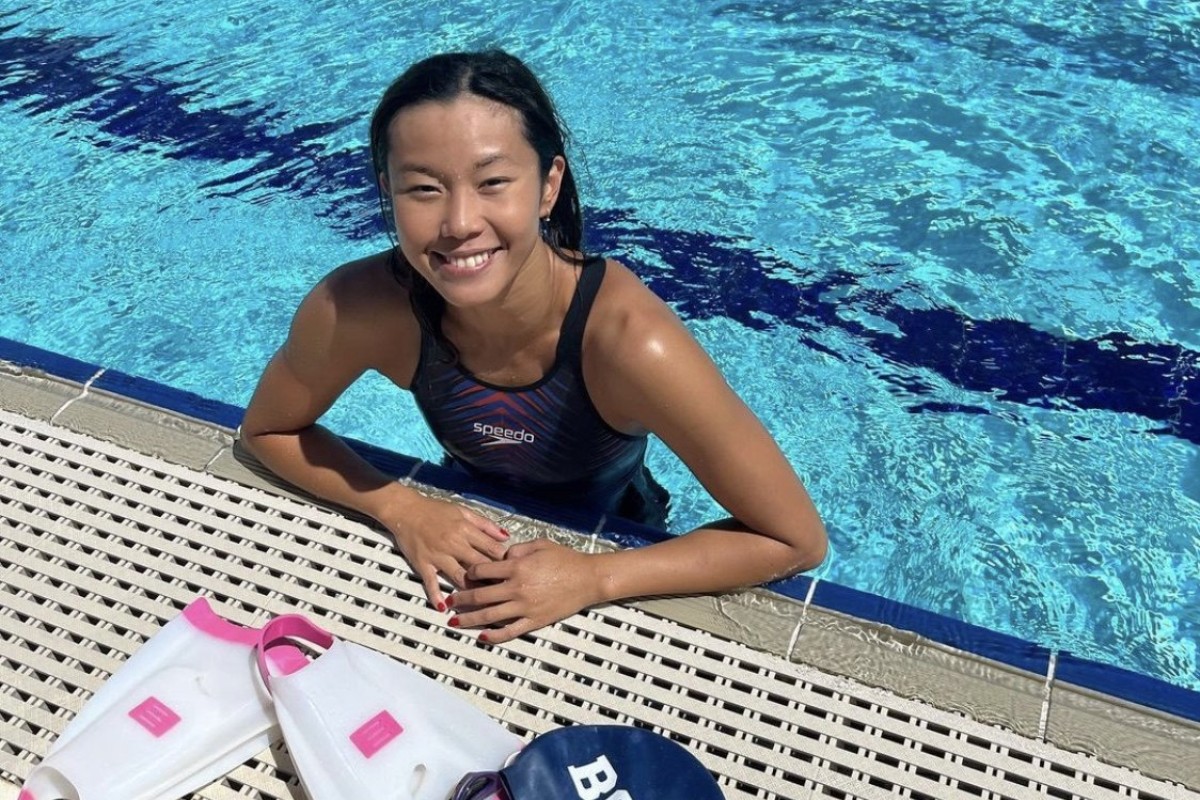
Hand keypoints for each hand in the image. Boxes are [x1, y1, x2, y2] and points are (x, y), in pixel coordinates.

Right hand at [378, 489, 509, 610]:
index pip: (491, 548)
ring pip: (459, 575)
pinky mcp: (423, 563)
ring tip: (483, 602)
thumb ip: (485, 524)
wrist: (406, 509)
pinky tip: (444, 607)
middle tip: (503, 590)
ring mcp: (438, 555)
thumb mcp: (464, 511)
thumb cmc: (435, 509)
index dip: (505, 561)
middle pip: (479, 565)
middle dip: (493, 578)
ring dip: (471, 589)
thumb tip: (505, 536)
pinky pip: (430, 582)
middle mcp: (453, 543)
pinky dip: (436, 595)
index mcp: (465, 530)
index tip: (512, 571)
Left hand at [446, 539, 603, 642]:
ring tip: (455, 622)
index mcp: (516, 567)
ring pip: (488, 616)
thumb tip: (501, 557)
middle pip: (479, 595)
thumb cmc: (566, 559)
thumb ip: (517, 549)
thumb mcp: (540, 544)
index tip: (464, 575)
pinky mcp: (534, 620)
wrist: (588, 578)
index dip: (470, 572)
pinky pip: (509, 631)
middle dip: (460, 598)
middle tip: (449, 601)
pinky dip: (493, 636)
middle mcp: (517, 588)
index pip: (482, 571)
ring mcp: (524, 607)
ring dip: (468, 619)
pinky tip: (481, 636)